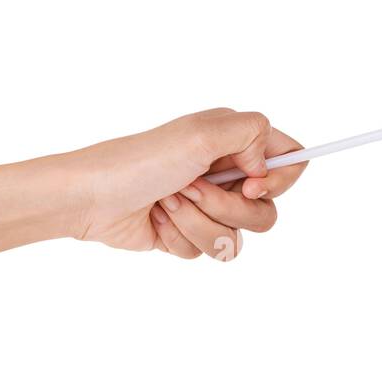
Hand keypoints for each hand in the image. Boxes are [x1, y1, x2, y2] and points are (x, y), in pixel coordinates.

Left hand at [65, 108, 306, 259]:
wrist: (92, 199)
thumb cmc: (139, 162)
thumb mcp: (200, 133)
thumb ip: (252, 133)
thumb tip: (264, 167)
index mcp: (234, 140)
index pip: (289, 158)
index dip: (279, 178)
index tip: (251, 185)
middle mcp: (225, 171)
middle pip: (265, 208)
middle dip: (227, 208)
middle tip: (191, 189)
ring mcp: (208, 205)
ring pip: (234, 235)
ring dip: (198, 222)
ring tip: (167, 203)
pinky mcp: (188, 232)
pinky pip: (205, 249)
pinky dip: (179, 236)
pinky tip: (156, 219)